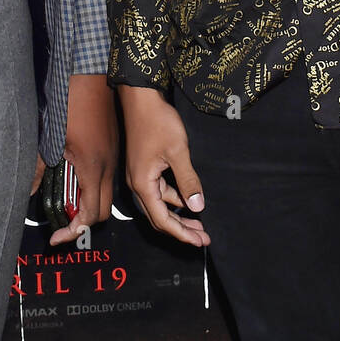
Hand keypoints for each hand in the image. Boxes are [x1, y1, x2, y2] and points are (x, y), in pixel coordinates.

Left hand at [49, 73, 118, 245]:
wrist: (90, 72)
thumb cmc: (70, 102)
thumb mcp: (50, 137)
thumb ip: (37, 168)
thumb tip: (26, 192)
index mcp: (93, 168)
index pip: (90, 215)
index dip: (73, 231)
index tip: (56, 238)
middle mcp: (108, 166)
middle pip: (102, 210)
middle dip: (84, 222)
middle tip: (62, 222)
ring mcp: (112, 155)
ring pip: (105, 192)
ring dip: (88, 203)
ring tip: (65, 201)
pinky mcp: (112, 145)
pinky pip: (106, 176)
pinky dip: (92, 186)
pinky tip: (74, 176)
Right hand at [119, 85, 209, 246]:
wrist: (140, 98)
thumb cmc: (158, 122)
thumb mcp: (178, 151)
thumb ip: (188, 180)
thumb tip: (197, 207)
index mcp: (142, 184)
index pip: (162, 219)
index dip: (181, 233)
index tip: (200, 241)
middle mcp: (136, 184)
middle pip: (158, 217)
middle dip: (181, 229)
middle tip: (203, 238)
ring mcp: (138, 175)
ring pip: (159, 204)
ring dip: (178, 214)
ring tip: (199, 222)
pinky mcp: (142, 167)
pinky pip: (158, 191)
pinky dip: (173, 199)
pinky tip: (187, 198)